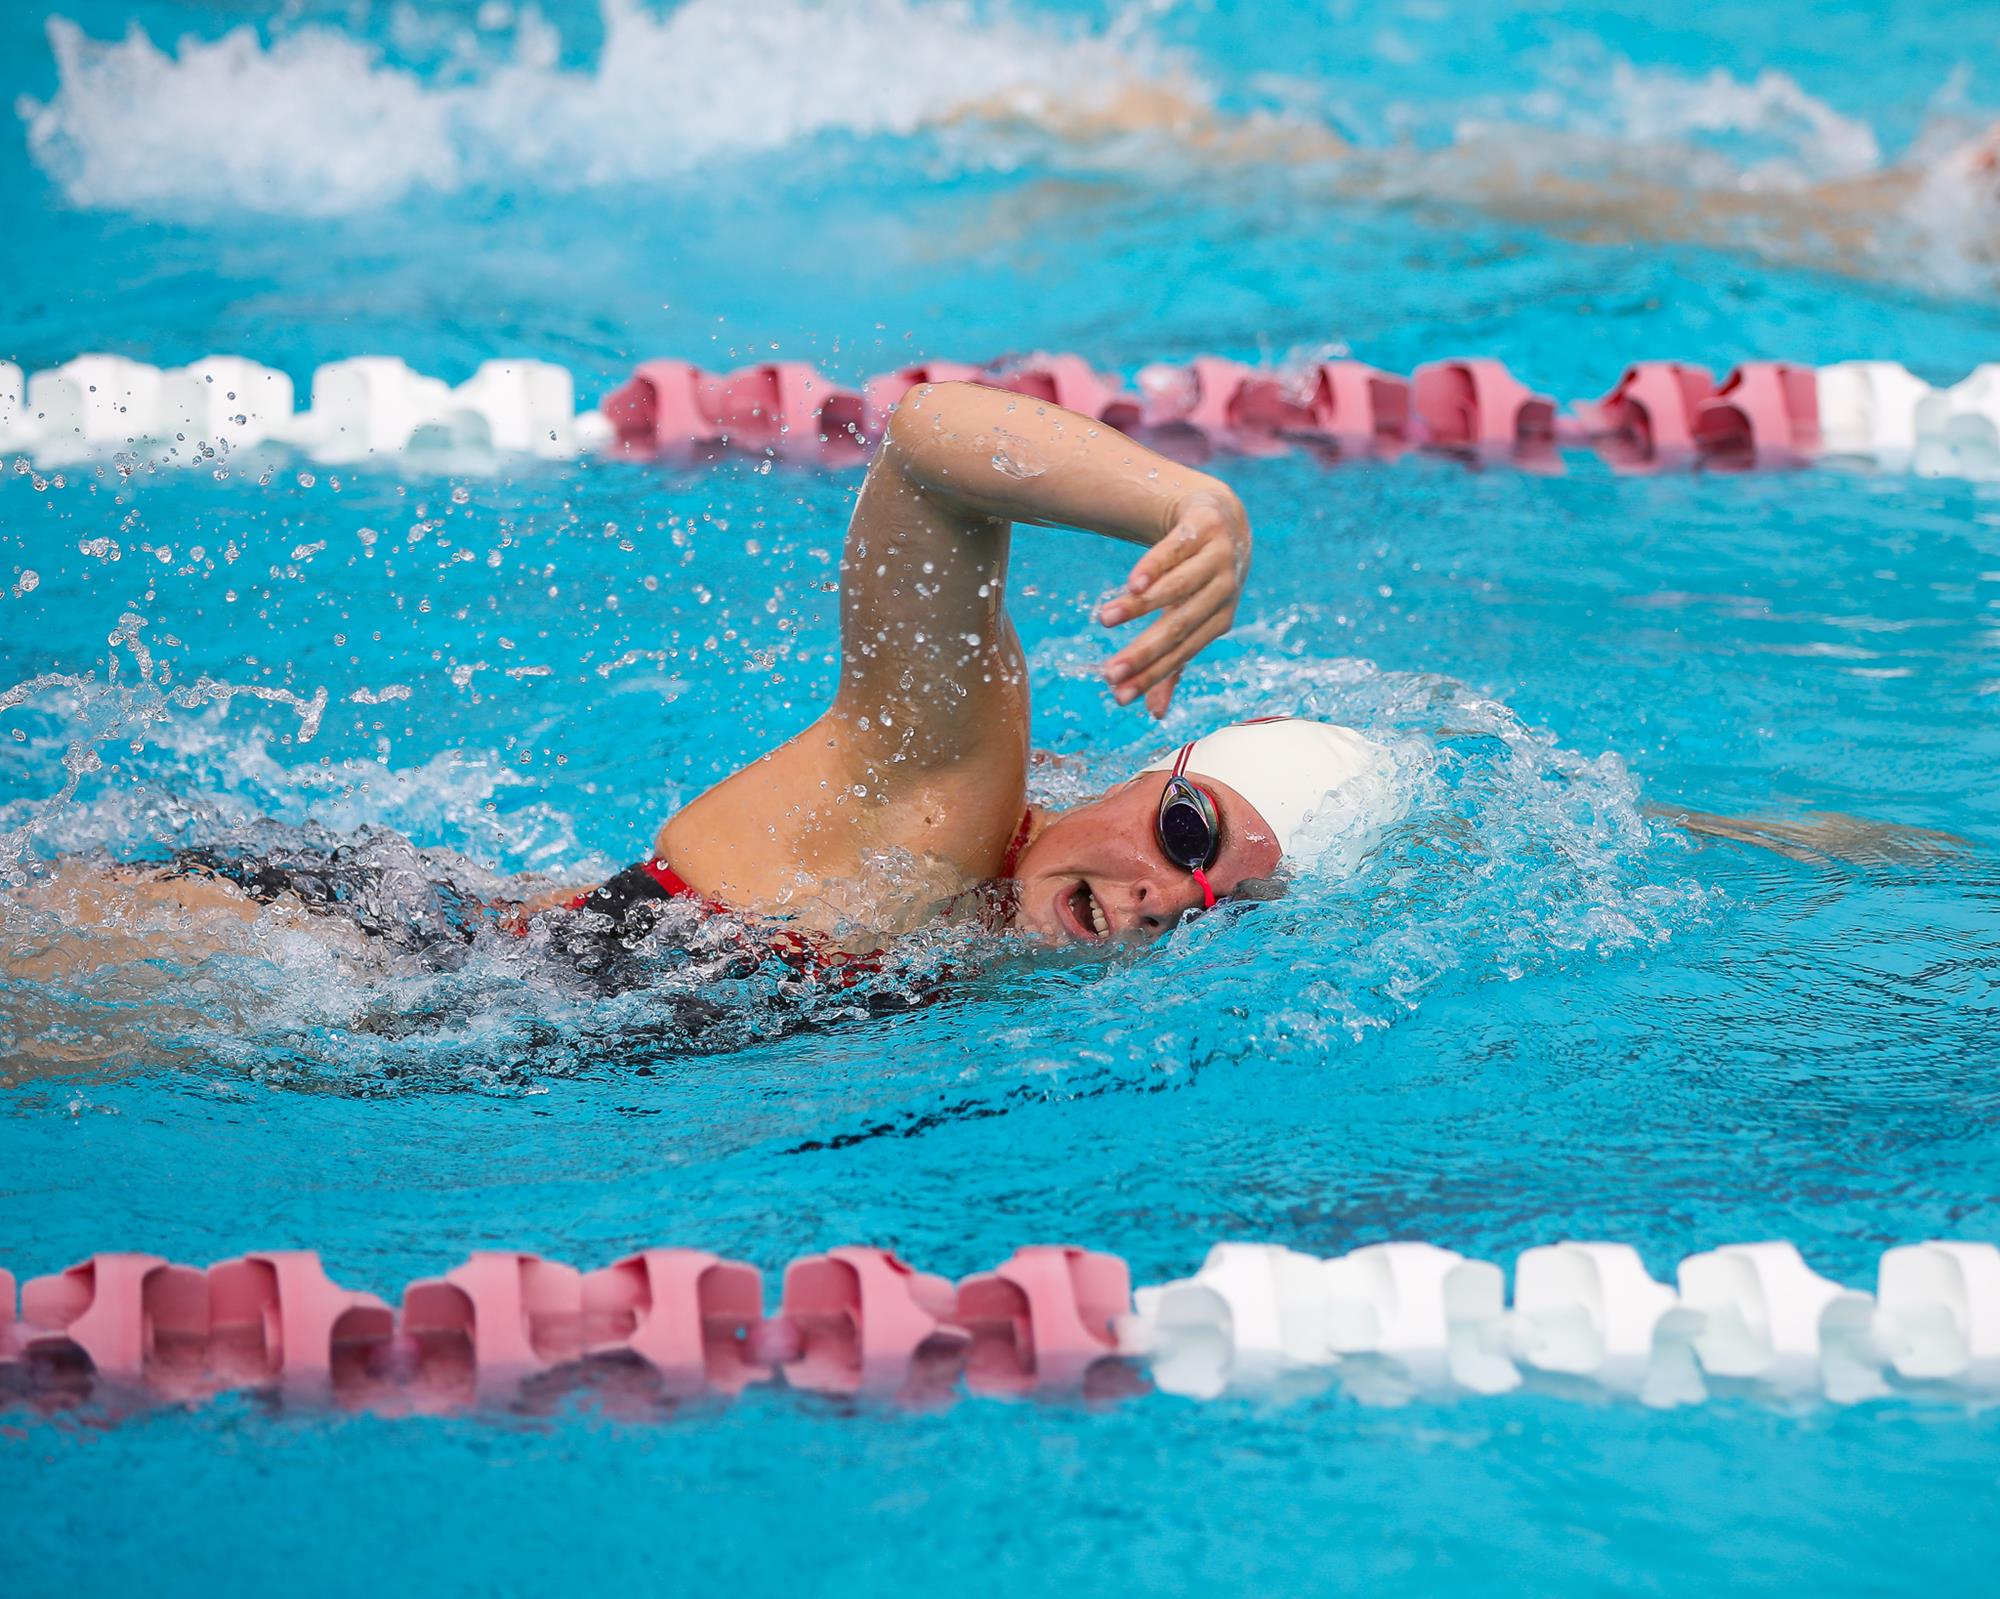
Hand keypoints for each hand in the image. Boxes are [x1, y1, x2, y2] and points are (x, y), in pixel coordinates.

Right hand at [1096, 488, 1249, 718]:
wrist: (1224, 517)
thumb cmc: (1203, 580)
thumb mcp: (1191, 617)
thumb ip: (1174, 662)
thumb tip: (1154, 715)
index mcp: (1220, 619)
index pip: (1182, 653)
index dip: (1151, 675)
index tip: (1117, 693)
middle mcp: (1224, 590)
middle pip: (1179, 627)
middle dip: (1143, 652)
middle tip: (1108, 673)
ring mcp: (1217, 557)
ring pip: (1177, 587)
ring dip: (1139, 607)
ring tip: (1103, 621)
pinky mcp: (1203, 527)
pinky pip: (1176, 550)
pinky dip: (1154, 567)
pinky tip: (1132, 584)